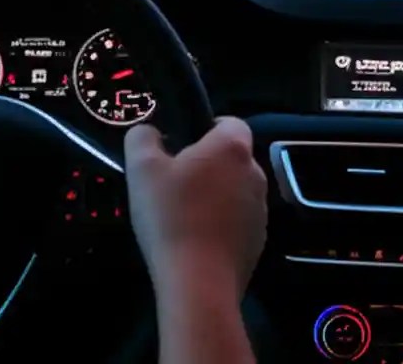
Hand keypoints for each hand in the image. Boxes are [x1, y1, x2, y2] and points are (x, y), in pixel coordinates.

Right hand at [124, 116, 267, 298]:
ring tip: (183, 214)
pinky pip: (238, 221)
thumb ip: (142, 137)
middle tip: (174, 180)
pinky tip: (196, 240)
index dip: (206, 127)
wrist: (198, 282)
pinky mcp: (259, 241)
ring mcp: (261, 210)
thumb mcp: (141, 168)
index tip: (182, 143)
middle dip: (208, 164)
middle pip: (232, 158)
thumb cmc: (170, 216)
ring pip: (236, 191)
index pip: (230, 121)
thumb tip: (147, 131)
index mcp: (232, 147)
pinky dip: (221, 224)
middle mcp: (255, 173)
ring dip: (215, 195)